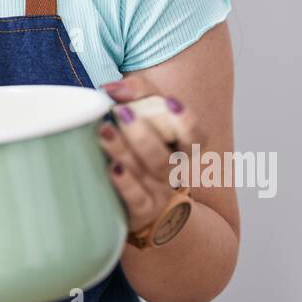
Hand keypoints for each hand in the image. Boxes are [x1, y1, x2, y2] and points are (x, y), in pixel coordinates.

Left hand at [97, 74, 196, 235]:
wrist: (147, 202)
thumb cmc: (144, 149)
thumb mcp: (147, 116)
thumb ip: (137, 94)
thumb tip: (111, 89)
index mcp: (183, 150)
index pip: (197, 138)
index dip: (187, 122)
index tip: (170, 102)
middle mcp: (175, 173)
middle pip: (166, 158)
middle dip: (144, 134)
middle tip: (121, 112)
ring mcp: (160, 194)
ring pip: (149, 174)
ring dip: (125, 151)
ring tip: (104, 131)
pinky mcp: (142, 212)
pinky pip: (137, 199)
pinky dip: (126, 184)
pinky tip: (113, 167)